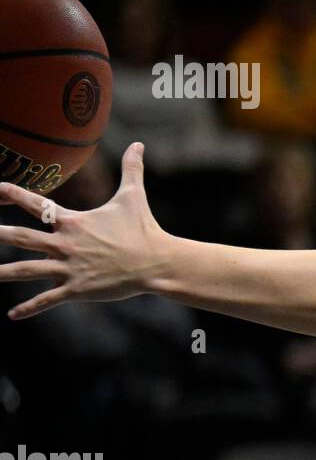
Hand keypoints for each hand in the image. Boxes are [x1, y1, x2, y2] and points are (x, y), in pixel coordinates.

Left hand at [0, 143, 169, 318]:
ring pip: (26, 271)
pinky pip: (46, 299)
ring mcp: (69, 268)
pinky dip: (28, 308)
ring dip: (3, 273)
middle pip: (21, 239)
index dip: (12, 194)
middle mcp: (65, 244)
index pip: (35, 205)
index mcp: (73, 222)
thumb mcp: (134, 196)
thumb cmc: (143, 229)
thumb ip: (132, 169)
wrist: (156, 262)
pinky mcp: (76, 289)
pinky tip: (12, 315)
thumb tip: (139, 144)